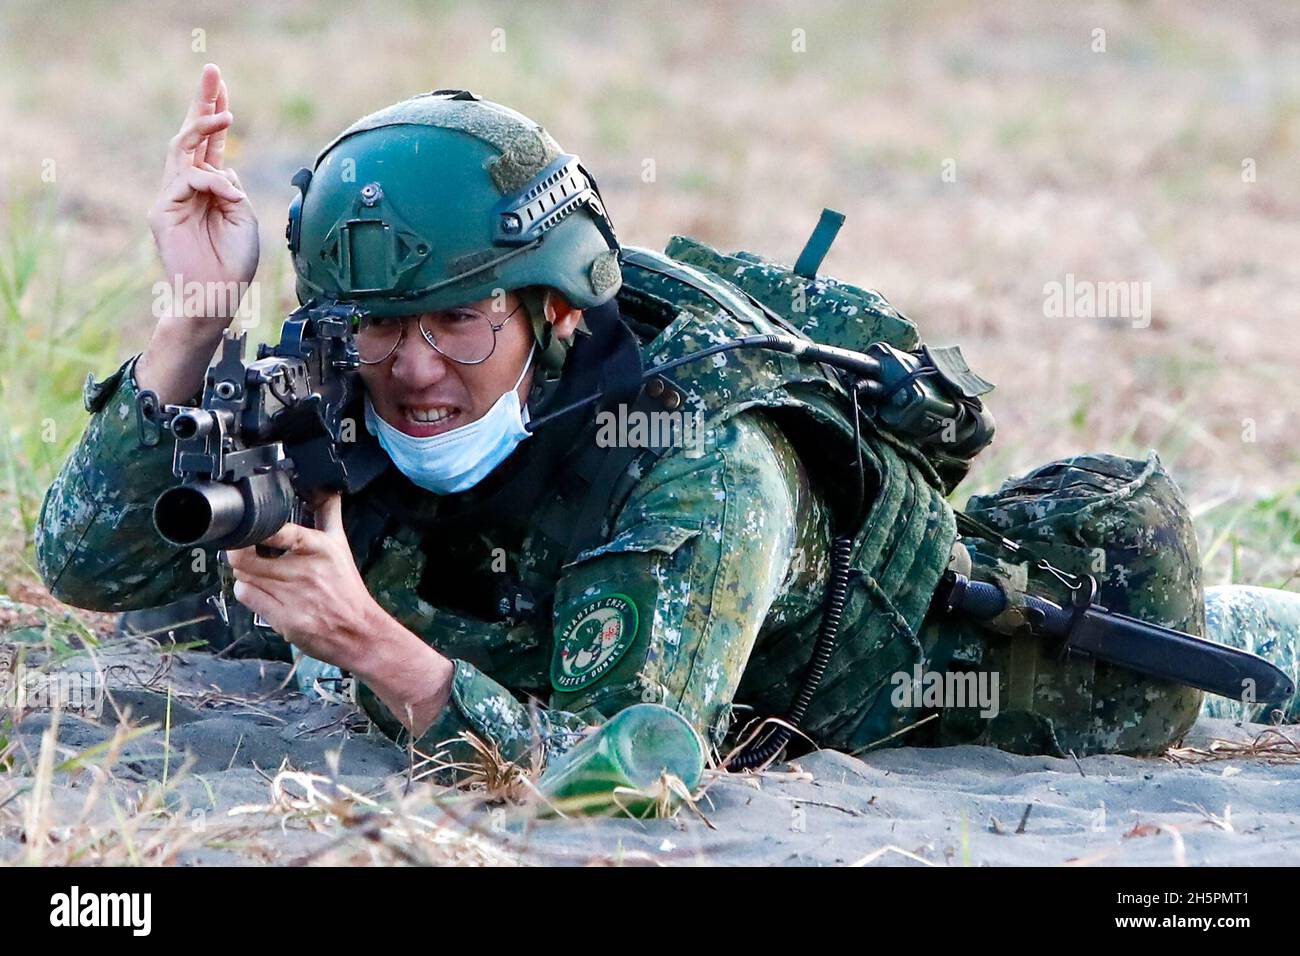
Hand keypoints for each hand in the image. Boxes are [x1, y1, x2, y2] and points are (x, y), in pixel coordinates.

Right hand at [138, 63, 260, 402]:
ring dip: (205, 127)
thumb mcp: (243, 220)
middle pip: (191, 136)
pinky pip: (186, 180)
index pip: (211, 144)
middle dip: (202, 102)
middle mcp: (189, 187)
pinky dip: (210, 181)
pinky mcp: (162, 211)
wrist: (216, 297)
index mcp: (211, 188)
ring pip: (183, 149)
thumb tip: (222, 170)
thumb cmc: (233, 264)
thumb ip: (232, 191)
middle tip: (212, 71)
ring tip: (225, 114)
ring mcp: (173, 197)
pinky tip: (226, 195)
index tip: (222, 85)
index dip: (216, 113)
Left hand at [227, 495, 384, 672]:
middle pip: (246, 558)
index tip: (247, 526)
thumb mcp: (341, 546)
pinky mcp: (282, 619)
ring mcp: (291, 597)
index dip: (255, 529)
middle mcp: (304, 572)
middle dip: (238, 552)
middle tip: (241, 549)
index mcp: (318, 548)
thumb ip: (329, 515)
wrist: (357, 630)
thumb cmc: (346, 588)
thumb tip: (328, 489)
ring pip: (243, 577)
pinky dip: (247, 591)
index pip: (278, 533)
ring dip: (244, 573)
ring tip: (256, 571)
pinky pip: (247, 597)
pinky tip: (260, 590)